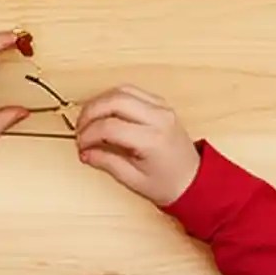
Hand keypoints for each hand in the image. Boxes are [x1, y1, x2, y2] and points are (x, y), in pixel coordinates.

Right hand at [74, 86, 200, 205]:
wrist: (195, 180)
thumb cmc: (168, 184)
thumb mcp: (133, 180)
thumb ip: (107, 162)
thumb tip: (85, 152)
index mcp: (152, 140)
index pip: (110, 127)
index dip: (89, 134)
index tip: (81, 145)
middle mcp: (159, 118)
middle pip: (114, 101)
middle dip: (90, 112)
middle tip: (80, 129)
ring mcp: (162, 108)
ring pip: (122, 90)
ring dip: (100, 102)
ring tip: (90, 120)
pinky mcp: (161, 104)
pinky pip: (133, 91)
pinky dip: (114, 98)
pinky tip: (106, 113)